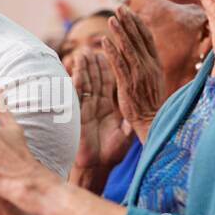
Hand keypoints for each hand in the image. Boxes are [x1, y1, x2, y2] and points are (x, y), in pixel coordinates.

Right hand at [69, 49, 132, 170]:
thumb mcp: (124, 135)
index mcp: (105, 109)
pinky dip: (76, 82)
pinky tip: (77, 71)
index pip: (106, 84)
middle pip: (94, 80)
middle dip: (93, 63)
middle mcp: (94, 106)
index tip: (109, 55)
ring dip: (83, 69)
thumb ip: (128, 122)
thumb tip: (137, 113)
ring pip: (83, 85)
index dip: (107, 69)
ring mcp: (84, 110)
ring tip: (83, 53)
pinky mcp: (77, 115)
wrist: (96, 167)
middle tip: (94, 47)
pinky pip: (76, 96)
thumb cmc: (110, 155)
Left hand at [103, 5, 164, 139]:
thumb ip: (147, 65)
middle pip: (138, 39)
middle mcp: (149, 66)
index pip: (147, 39)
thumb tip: (141, 52)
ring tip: (111, 19)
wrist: (153, 121)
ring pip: (128, 49)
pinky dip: (111, 52)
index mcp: (156, 64)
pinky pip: (119, 65)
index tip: (130, 12)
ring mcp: (139, 75)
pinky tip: (104, 41)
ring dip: (120, 32)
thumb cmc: (151, 103)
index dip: (138, 24)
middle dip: (129, 22)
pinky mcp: (129, 84)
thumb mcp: (153, 80)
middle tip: (119, 8)